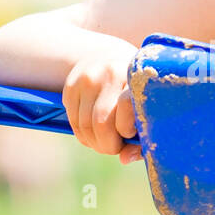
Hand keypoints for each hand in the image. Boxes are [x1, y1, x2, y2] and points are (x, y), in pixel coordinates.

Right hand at [60, 40, 142, 163]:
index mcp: (135, 77)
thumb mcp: (144, 106)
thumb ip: (142, 136)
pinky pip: (72, 120)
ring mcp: (87, 77)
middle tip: (114, 148)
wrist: (110, 55)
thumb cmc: (134, 91)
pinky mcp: (71, 84)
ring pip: (83, 125)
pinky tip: (93, 131)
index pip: (125, 109)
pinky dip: (82, 134)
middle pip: (101, 123)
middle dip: (107, 145)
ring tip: (104, 142)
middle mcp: (110, 73)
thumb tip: (124, 159)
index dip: (125, 131)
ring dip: (93, 143)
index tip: (130, 134)